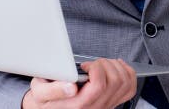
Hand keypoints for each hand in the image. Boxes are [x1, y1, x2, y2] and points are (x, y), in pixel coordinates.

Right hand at [21, 58, 135, 108]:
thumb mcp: (40, 93)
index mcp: (79, 104)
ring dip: (117, 67)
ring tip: (102, 64)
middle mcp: (96, 107)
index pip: (99, 85)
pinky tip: (115, 67)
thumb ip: (52, 90)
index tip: (84, 65)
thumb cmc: (45, 100)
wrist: (48, 108)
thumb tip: (71, 87)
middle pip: (115, 82)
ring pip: (125, 84)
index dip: (96, 68)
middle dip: (105, 64)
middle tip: (92, 63)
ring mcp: (105, 105)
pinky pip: (129, 89)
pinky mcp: (111, 102)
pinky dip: (127, 73)